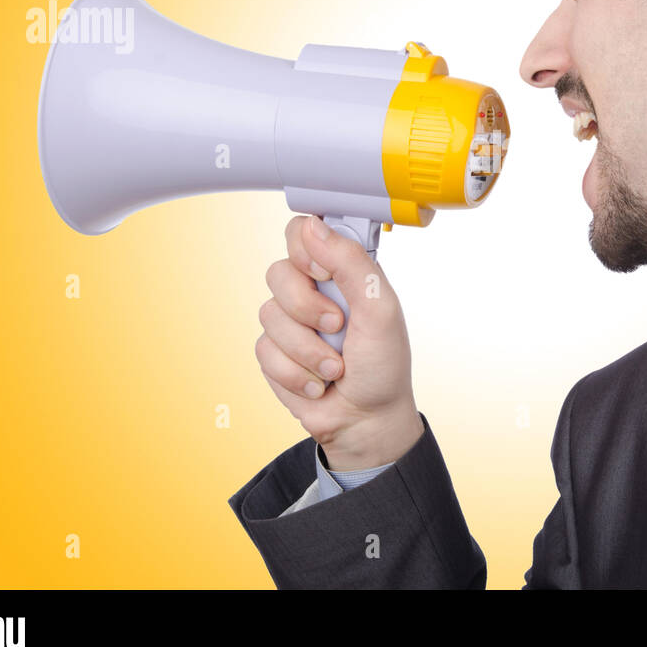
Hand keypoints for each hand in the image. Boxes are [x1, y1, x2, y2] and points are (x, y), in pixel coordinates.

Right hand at [256, 214, 423, 468]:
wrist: (366, 421)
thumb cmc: (383, 366)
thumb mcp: (381, 309)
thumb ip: (351, 262)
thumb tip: (312, 225)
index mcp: (341, 272)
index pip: (302, 232)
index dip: (305, 248)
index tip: (323, 272)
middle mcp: (312, 291)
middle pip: (278, 272)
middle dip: (307, 307)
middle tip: (337, 328)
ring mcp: (290, 321)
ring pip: (269, 314)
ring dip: (307, 350)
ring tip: (335, 368)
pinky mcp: (274, 352)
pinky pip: (264, 350)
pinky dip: (295, 373)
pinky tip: (318, 384)